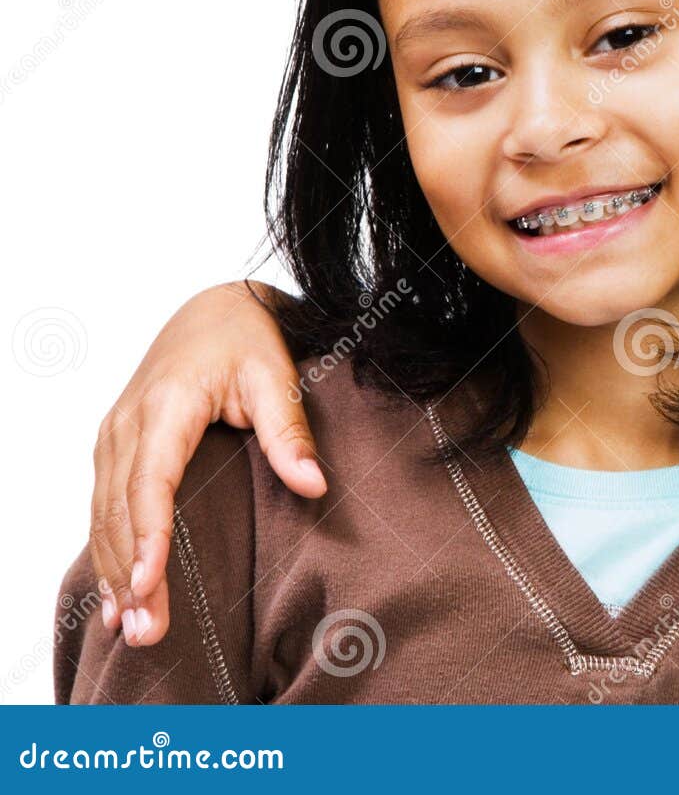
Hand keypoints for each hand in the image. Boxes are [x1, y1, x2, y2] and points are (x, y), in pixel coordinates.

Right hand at [90, 280, 323, 645]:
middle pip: (119, 512)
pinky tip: (116, 595)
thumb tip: (314, 486)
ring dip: (112, 573)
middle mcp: (127, 424)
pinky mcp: (116, 447)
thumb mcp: (275, 375)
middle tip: (147, 631)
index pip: (149, 484)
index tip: (149, 584)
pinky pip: (104, 506)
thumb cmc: (246, 337)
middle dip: (129, 575)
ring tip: (128, 629)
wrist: (215, 306)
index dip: (147, 538)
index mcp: (165, 407)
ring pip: (103, 516)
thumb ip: (289, 431)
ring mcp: (115, 436)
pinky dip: (107, 552)